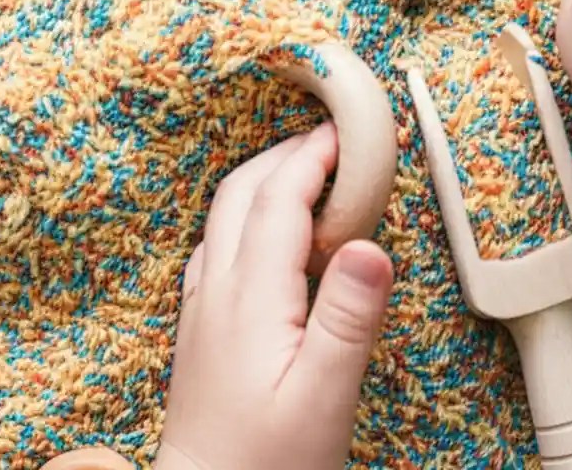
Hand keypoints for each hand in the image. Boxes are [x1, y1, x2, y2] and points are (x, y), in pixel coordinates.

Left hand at [155, 123, 394, 469]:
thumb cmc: (268, 463)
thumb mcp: (324, 395)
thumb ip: (348, 317)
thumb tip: (370, 245)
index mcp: (251, 297)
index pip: (280, 199)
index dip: (314, 156)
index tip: (350, 133)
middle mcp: (218, 291)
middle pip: (242, 192)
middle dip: (287, 154)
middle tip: (335, 142)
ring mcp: (203, 308)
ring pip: (223, 215)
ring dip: (265, 180)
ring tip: (310, 174)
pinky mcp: (201, 328)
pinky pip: (217, 246)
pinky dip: (249, 215)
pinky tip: (272, 235)